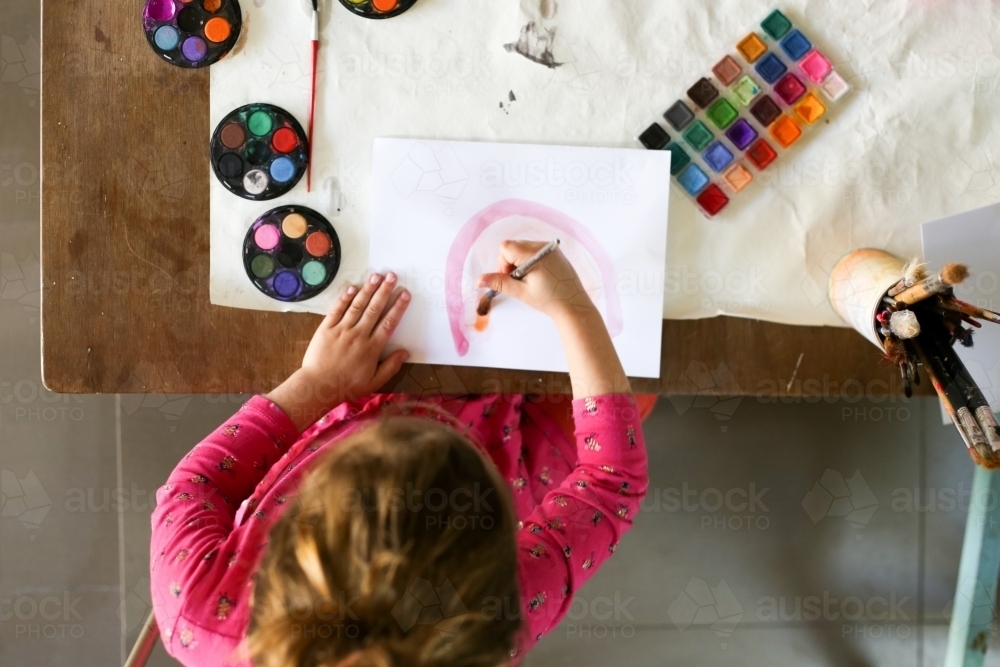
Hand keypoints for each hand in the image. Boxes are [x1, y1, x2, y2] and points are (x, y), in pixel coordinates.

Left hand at [266, 273, 410, 431]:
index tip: (405, 293)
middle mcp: (358, 335)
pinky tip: (353, 287)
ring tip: (376, 275)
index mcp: (372, 348)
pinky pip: (337, 310)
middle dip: (385, 291)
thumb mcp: (374, 382)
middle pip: (374, 309)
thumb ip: (391, 366)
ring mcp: (341, 330)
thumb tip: (405, 352)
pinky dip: (345, 298)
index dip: (398, 307)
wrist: (318, 387)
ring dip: (368, 289)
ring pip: (357, 305)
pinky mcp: (326, 329)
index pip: (389, 323)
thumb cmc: (348, 386)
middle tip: (392, 275)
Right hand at [477, 240, 593, 320]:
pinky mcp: (555, 252)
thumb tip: (479, 280)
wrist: (573, 305)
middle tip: (518, 281)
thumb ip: (499, 283)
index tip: (510, 278)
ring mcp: (551, 248)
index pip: (506, 247)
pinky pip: (535, 250)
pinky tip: (538, 276)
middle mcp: (543, 246)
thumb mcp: (521, 292)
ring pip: (523, 248)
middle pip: (513, 246)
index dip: (503, 263)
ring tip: (529, 280)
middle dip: (510, 263)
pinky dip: (530, 261)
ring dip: (520, 262)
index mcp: (534, 254)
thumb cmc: (549, 300)